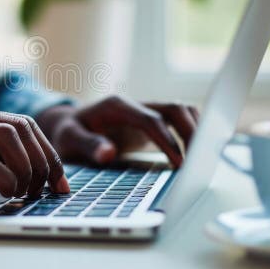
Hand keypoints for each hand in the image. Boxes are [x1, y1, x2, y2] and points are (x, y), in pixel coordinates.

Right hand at [0, 99, 68, 228]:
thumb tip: (4, 170)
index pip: (17, 122)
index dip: (44, 150)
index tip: (55, 177)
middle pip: (22, 127)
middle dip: (46, 159)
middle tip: (54, 188)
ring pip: (10, 140)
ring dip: (30, 170)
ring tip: (30, 194)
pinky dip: (6, 180)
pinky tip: (7, 195)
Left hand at [36, 96, 198, 167]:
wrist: (65, 126)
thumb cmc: (66, 133)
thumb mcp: (68, 140)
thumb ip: (87, 145)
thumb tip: (108, 154)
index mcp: (117, 106)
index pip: (151, 119)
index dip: (168, 140)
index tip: (180, 163)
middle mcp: (135, 105)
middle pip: (174, 109)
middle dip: (191, 131)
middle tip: (201, 161)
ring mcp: (144, 113)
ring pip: (181, 112)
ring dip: (195, 130)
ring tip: (204, 159)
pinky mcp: (150, 124)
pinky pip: (177, 123)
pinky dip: (191, 134)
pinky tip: (196, 156)